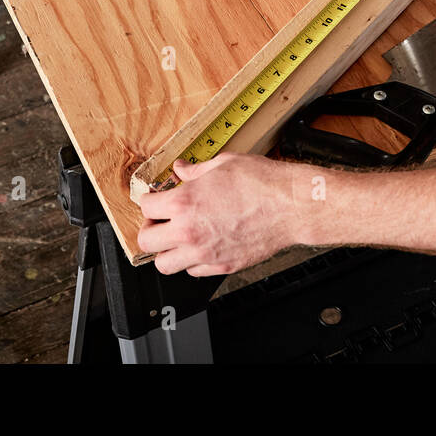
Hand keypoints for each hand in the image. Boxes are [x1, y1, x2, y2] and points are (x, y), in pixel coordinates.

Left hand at [137, 154, 309, 275]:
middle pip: (146, 241)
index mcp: (184, 203)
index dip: (149, 200)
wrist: (290, 206)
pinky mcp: (221, 266)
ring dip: (166, 251)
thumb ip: (196, 170)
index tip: (156, 199)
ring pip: (164, 264)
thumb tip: (181, 170)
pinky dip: (192, 261)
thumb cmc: (262, 183)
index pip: (145, 207)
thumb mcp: (223, 164)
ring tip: (176, 239)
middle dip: (150, 229)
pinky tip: (201, 246)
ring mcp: (204, 253)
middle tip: (159, 222)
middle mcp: (189, 231)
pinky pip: (193, 272)